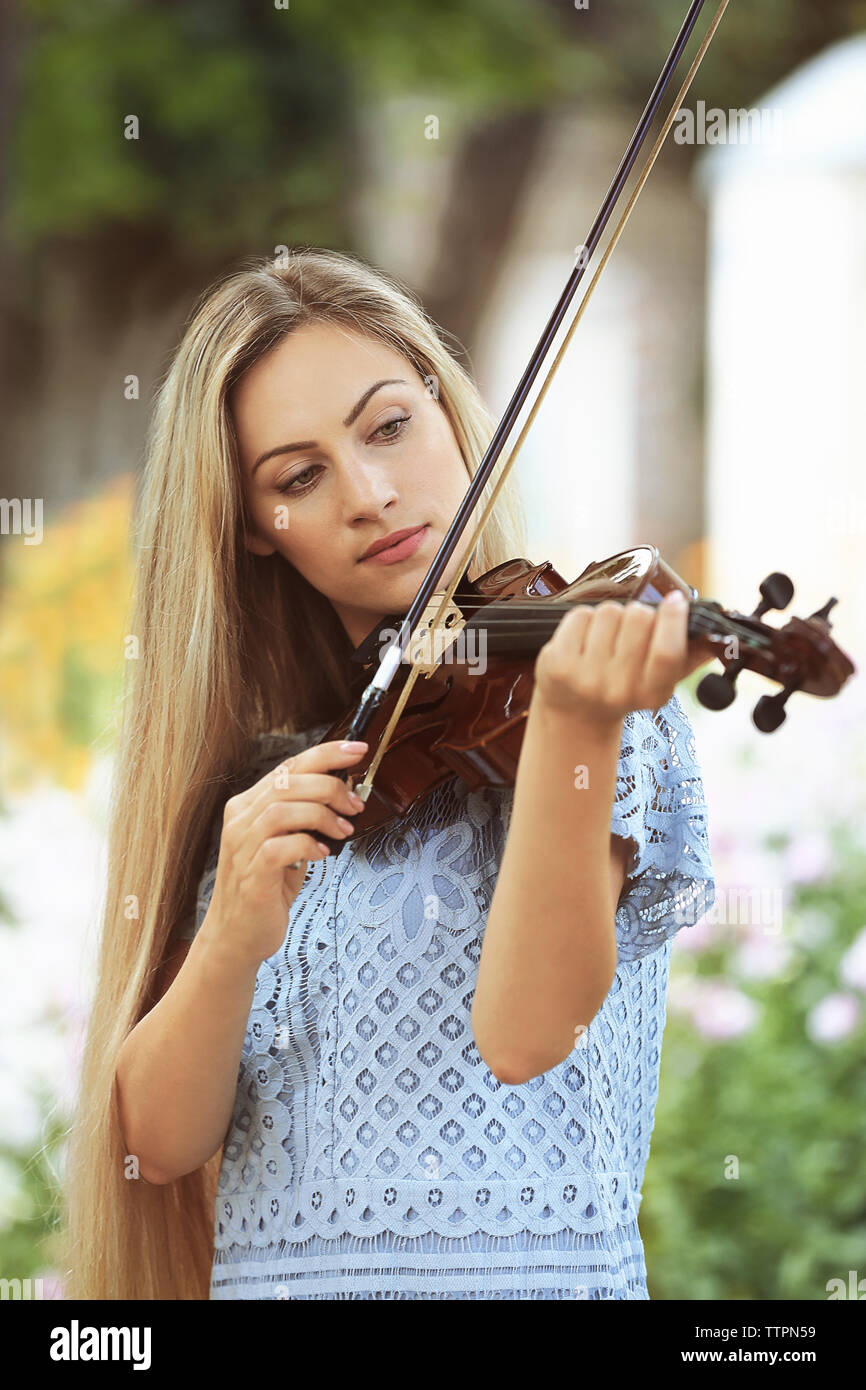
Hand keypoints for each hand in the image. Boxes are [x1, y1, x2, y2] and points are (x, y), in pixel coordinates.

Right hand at [202, 739, 367, 967]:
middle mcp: (240, 820)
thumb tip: (344, 790)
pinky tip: (323, 855)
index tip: (358, 750)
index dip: (326, 754)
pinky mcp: (251, 874)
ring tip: (344, 831)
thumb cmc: (266, 888)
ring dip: (322, 815)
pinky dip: (308, 845)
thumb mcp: (287, 843)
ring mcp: (241, 847)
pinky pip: (280, 847)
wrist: (237, 936)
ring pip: (283, 809)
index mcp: (248, 806)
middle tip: (355, 805)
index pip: (288, 766)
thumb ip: (305, 816)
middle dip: (330, 787)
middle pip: (288, 782)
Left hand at [533, 590, 715, 724]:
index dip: (674, 619)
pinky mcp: (557, 664)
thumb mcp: (659, 681)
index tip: (676, 600)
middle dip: (639, 615)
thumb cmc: (625, 688)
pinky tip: (584, 641)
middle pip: (638, 618)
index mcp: (651, 696)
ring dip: (610, 617)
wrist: (575, 714)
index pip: (666, 651)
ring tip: (606, 640)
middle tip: (631, 632)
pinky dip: (583, 619)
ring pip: (609, 611)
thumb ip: (690, 656)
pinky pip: (580, 615)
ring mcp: (585, 678)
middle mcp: (618, 690)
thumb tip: (718, 634)